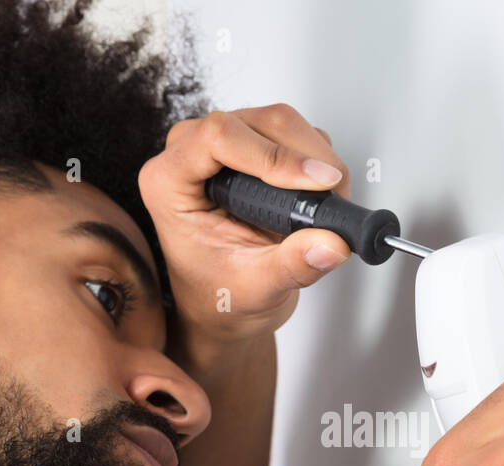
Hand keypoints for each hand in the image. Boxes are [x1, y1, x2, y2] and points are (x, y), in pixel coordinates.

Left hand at [138, 103, 352, 348]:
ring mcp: (222, 148)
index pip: (217, 137)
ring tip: (328, 203)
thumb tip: (332, 242)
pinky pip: (293, 134)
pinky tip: (319, 197)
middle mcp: (190, 155)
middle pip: (257, 122)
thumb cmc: (219, 296)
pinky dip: (318, 160)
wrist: (223, 306)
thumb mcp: (255, 289)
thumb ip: (292, 265)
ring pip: (280, 122)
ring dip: (316, 157)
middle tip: (333, 198)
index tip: (316, 183)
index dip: (273, 155)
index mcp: (170, 183)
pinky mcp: (252, 149)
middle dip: (305, 156)